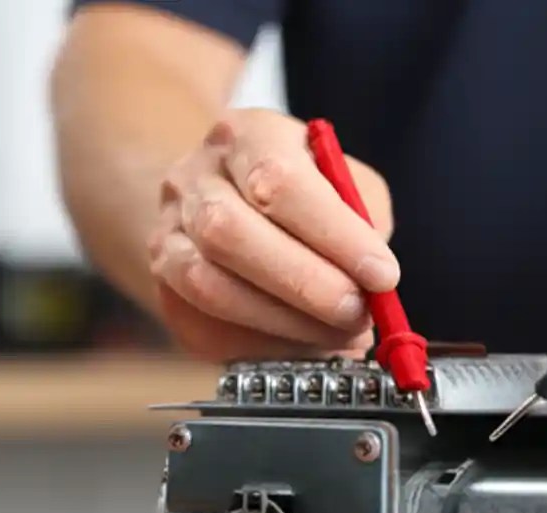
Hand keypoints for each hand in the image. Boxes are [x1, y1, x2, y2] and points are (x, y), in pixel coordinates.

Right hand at [149, 108, 397, 360]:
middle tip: (356, 314)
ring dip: (281, 321)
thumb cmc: (300, 190)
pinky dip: (259, 343)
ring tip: (336, 336)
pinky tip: (300, 344)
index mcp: (245, 135)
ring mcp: (167, 231)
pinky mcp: (163, 284)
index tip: (383, 276)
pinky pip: (203, 323)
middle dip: (303, 283)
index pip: (279, 180)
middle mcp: (193, 178)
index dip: (335, 234)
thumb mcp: (341, 180)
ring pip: (206, 284)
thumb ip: (362, 220)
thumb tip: (375, 284)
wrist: (222, 194)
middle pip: (228, 231)